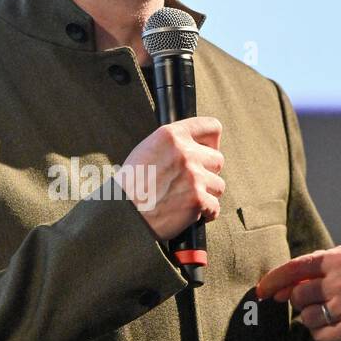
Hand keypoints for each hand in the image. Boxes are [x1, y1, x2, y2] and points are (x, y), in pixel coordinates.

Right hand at [117, 116, 224, 240]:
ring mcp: (193, 176)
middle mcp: (185, 152)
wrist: (122, 212)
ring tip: (185, 200)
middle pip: (218, 160)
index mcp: (172, 135)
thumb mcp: (148, 150)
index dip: (212, 142)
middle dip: (207, 173)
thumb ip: (174, 145)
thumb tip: (196, 147)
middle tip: (189, 184)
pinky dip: (205, 213)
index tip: (207, 153)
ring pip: (218, 185)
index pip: (211, 127)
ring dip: (206, 194)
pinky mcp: (197, 199)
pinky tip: (188, 213)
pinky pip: (214, 207)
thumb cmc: (131, 185)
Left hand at [255, 245, 340, 340]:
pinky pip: (319, 334)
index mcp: (337, 258)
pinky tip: (333, 322)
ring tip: (327, 309)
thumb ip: (302, 274)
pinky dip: (320, 332)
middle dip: (299, 299)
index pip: (296, 268)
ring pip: (307, 317)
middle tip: (314, 298)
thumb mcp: (330, 266)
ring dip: (310, 316)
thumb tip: (275, 292)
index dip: (274, 280)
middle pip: (299, 295)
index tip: (261, 290)